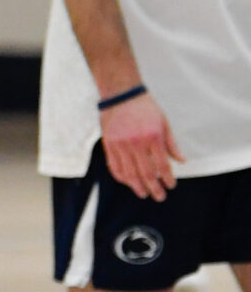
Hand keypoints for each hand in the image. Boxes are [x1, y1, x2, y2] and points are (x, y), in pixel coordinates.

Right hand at [99, 85, 181, 201]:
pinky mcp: (108, 144)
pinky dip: (121, 177)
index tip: (171, 186)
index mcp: (152, 137)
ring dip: (136, 186)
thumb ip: (171, 144)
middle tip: (159, 197)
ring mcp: (120, 144)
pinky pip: (114, 165)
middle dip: (154, 187)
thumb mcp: (164, 122)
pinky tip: (128, 182)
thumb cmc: (145, 107)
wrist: (120, 94)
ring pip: (129, 172)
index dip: (167, 178)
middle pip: (146, 172)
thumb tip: (181, 161)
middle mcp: (135, 143)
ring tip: (143, 193)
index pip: (161, 165)